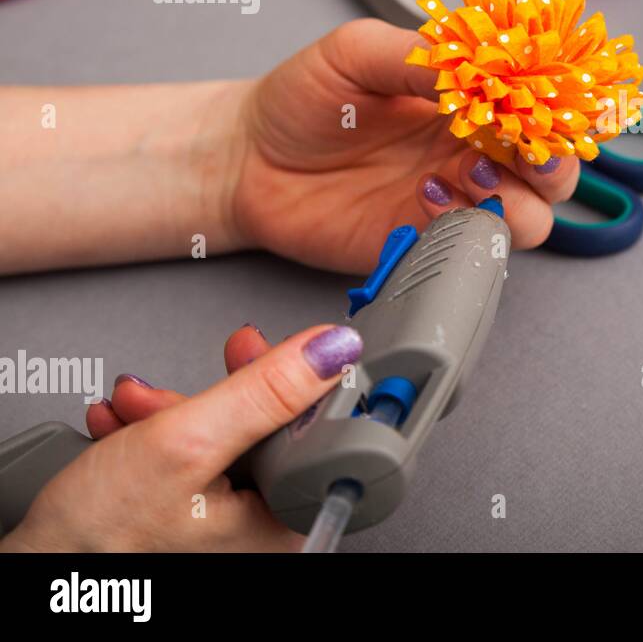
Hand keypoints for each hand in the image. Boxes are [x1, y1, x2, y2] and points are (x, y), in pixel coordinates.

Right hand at [0, 323, 360, 552]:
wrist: (33, 572)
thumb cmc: (99, 538)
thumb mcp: (188, 443)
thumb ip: (264, 391)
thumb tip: (331, 349)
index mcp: (287, 519)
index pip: (313, 426)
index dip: (277, 380)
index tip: (252, 349)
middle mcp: (266, 528)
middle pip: (260, 429)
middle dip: (203, 399)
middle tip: (163, 394)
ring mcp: (230, 524)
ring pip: (220, 438)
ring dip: (170, 412)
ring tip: (131, 412)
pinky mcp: (196, 517)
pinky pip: (192, 458)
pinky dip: (155, 436)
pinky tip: (125, 431)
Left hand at [228, 18, 578, 272]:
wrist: (245, 159)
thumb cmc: (302, 98)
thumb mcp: (356, 51)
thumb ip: (419, 56)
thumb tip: (478, 64)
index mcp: (470, 99)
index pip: (539, 107)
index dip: (555, 108)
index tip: (543, 103)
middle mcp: (472, 151)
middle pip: (552, 171)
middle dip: (553, 163)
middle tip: (524, 149)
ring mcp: (454, 201)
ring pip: (528, 217)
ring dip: (514, 199)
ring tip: (466, 173)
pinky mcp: (426, 243)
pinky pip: (472, 248)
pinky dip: (467, 228)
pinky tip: (428, 199)